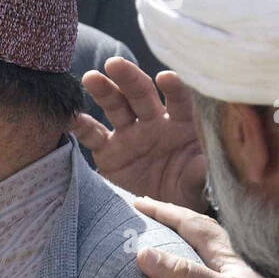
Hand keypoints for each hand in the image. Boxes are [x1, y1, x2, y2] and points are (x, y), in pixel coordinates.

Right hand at [72, 57, 208, 212]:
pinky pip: (93, 135)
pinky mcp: (108, 150)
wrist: (165, 213)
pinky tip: (71, 117)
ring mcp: (129, 135)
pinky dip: (81, 126)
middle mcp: (154, 123)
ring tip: (91, 78)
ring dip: (104, 91)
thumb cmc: (190, 193)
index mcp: (182, 125)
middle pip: (141, 94)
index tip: (165, 78)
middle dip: (129, 78)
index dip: (173, 89)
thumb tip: (206, 162)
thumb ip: (202, 171)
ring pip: (115, 106)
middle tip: (115, 64)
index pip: (179, 101)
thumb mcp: (201, 185)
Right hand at [133, 195, 278, 277]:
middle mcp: (230, 260)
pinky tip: (186, 268)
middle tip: (146, 209)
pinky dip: (188, 258)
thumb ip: (184, 275)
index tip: (138, 202)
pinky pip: (205, 266)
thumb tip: (142, 253)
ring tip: (161, 234)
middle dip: (171, 217)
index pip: (190, 223)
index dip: (163, 211)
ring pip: (203, 246)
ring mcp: (234, 276)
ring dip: (180, 236)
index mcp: (225, 254)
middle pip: (197, 229)